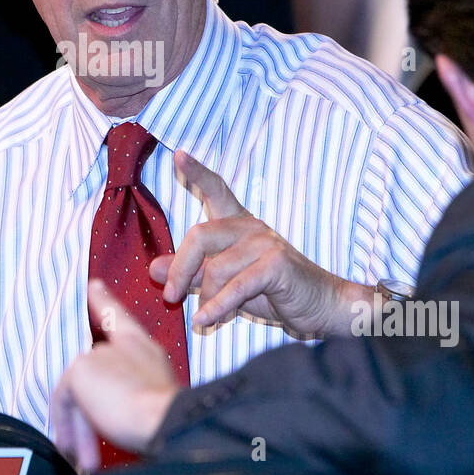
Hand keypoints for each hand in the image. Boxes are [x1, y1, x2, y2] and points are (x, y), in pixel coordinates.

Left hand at [50, 279, 179, 473]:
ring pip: (78, 393)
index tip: (94, 286)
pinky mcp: (81, 369)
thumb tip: (109, 402)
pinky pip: (63, 400)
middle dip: (84, 412)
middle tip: (86, 448)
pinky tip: (73, 444)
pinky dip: (66, 424)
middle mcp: (122, 346)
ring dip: (80, 428)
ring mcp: (100, 355)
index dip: (105, 302)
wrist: (162, 418)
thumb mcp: (153, 395)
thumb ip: (133, 388)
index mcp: (143, 348)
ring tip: (87, 456)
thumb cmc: (165, 415)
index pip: (120, 319)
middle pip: (91, 370)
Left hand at [152, 151, 357, 338]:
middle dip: (179, 268)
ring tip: (204, 317)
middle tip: (169, 297)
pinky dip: (217, 307)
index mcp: (238, 223)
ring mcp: (265, 242)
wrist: (320, 306)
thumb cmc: (272, 292)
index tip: (178, 154)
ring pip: (214, 268)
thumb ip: (192, 273)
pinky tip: (206, 321)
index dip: (196, 171)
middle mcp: (250, 227)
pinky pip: (234, 286)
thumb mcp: (225, 282)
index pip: (216, 190)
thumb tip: (153, 268)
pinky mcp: (276, 264)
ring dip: (205, 298)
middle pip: (199, 235)